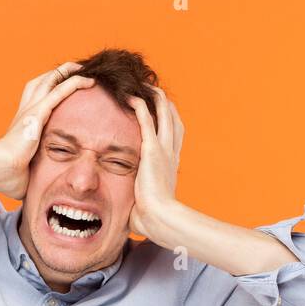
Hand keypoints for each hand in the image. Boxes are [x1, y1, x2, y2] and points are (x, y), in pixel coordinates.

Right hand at [0, 62, 95, 200]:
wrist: (1, 169)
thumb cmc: (9, 175)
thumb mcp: (25, 170)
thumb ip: (32, 173)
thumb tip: (34, 190)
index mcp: (23, 122)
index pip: (35, 97)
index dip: (48, 89)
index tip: (62, 89)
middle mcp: (26, 110)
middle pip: (41, 82)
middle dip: (58, 73)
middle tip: (73, 70)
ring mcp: (32, 109)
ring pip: (51, 79)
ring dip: (68, 72)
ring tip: (84, 69)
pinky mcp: (39, 112)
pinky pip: (60, 90)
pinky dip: (75, 82)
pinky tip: (89, 80)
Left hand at [125, 86, 183, 243]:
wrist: (160, 219)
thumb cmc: (152, 219)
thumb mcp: (147, 204)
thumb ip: (140, 201)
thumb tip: (130, 213)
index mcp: (171, 165)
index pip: (174, 135)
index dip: (168, 120)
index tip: (160, 111)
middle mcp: (171, 153)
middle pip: (173, 119)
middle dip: (164, 103)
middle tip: (152, 90)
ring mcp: (164, 150)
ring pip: (164, 114)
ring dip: (154, 98)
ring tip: (144, 85)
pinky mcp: (152, 150)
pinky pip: (147, 120)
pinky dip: (140, 106)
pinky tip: (131, 96)